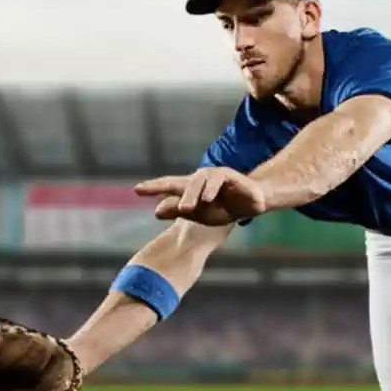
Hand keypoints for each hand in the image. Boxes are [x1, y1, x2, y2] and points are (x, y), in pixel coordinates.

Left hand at [134, 167, 268, 224]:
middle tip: (174, 210)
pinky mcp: (231, 175)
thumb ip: (179, 211)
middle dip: (177, 194)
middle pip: (184, 183)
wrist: (254, 203)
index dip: (153, 187)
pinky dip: (212, 189)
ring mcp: (216, 175)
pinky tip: (208, 199)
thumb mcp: (201, 214)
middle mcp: (201, 179)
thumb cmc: (225, 207)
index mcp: (191, 188)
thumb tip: (155, 211)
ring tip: (186, 209)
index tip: (136, 190)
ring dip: (193, 194)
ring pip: (200, 180)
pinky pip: (220, 179)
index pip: (169, 185)